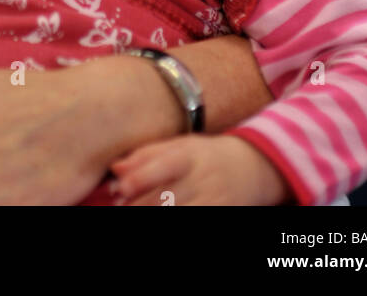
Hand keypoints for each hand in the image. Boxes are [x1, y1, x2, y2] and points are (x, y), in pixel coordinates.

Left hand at [109, 134, 290, 206]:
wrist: (250, 168)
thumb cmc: (205, 155)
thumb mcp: (179, 146)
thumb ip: (146, 155)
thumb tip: (115, 169)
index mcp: (189, 154)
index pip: (164, 166)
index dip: (140, 177)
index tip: (119, 187)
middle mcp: (203, 177)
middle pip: (166, 196)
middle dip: (138, 204)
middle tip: (119, 204)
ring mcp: (213, 199)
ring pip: (178, 212)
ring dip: (151, 214)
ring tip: (132, 210)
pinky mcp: (219, 213)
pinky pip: (194, 220)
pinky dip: (174, 221)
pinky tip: (160, 215)